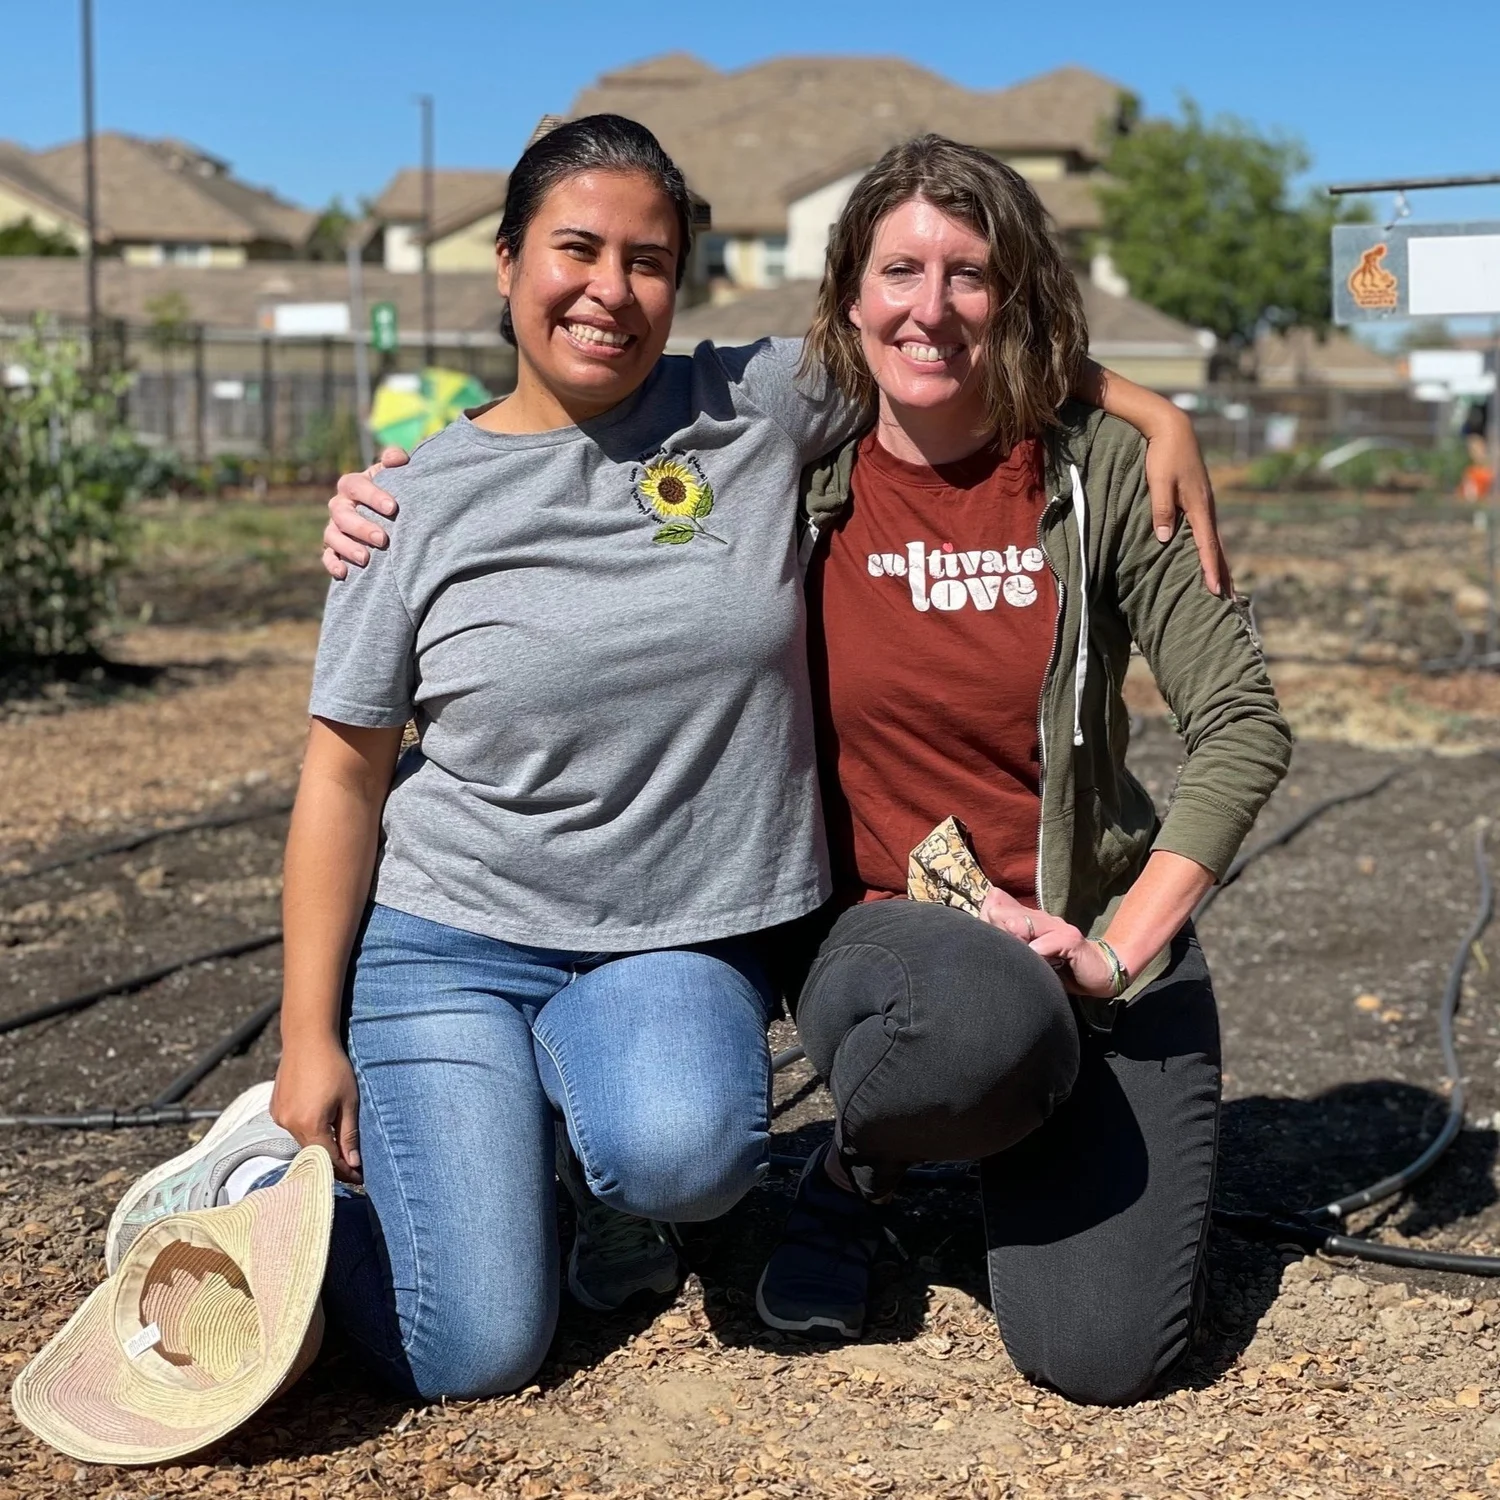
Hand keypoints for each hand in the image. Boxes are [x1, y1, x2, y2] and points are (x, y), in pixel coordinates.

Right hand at [271, 1033, 362, 1183]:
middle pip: (313, 1152)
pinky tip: (320, 1123)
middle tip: (353, 1166)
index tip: (360, 1179)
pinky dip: (307, 1130)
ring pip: (302, 1141)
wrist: (307, 1039)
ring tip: (339, 1145)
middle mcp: (289, 1124)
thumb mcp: (349, 1101)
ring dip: (319, 1144)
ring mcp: (279, 1116)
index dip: (345, 1171)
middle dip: (333, 1160)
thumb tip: (354, 1163)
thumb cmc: (333, 1067)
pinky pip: (293, 1128)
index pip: (328, 1159)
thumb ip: (349, 1134)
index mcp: (309, 1125)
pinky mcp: (275, 1108)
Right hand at [322, 445, 408, 578]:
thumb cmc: (392, 492)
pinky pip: (327, 556)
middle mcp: (340, 505)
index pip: (355, 486)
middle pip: (341, 513)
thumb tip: (397, 458)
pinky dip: (333, 564)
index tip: (393, 508)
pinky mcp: (334, 548)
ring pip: (332, 535)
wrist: (388, 516)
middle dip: (360, 527)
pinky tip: (344, 573)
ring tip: (366, 558)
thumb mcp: (395, 475)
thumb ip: (395, 462)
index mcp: (352, 485)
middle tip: (382, 539)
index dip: (372, 495)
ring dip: (347, 547)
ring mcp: (334, 528)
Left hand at [979, 889, 1116, 997]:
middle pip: (1005, 914)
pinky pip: (1051, 941)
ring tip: (1012, 950)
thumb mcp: (1032, 955)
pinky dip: (1039, 951)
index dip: (985, 921)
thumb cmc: (1061, 966)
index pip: (996, 906)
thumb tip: (988, 928)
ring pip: (1025, 924)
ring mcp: (1057, 926)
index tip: (981, 937)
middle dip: (995, 929)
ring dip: (1014, 938)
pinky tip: (1035, 959)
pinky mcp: (1072, 939)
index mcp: (1028, 919)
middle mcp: (1041, 918)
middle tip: (993, 947)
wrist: (1099, 971)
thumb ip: (1012, 942)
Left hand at [1143, 411, 1231, 597]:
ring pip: (1214, 539)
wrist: (1173, 428)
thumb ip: (1161, 510)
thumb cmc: (1163, 455)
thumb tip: (1165, 538)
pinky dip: (1211, 547)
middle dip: (1223, 573)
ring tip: (1224, 584)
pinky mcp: (1200, 499)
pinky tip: (1210, 555)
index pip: (1207, 544)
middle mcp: (1207, 507)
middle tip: (1229, 600)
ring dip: (1219, 562)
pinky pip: (1208, 530)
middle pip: (1217, 547)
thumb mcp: (1158, 482)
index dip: (1210, 569)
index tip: (1216, 591)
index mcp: (1199, 505)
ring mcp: (1205, 503)